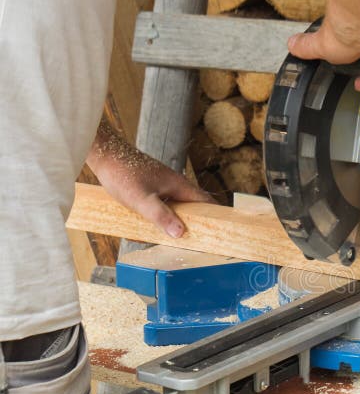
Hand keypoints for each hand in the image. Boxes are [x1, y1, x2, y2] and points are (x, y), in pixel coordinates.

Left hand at [87, 121, 214, 237]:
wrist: (104, 154)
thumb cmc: (122, 173)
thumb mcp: (142, 200)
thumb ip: (161, 216)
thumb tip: (180, 233)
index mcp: (179, 185)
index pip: (206, 201)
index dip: (216, 215)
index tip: (220, 230)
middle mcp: (174, 183)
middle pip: (193, 205)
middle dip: (196, 221)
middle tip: (198, 240)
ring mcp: (163, 184)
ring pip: (177, 205)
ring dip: (178, 219)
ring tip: (176, 236)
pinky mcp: (151, 185)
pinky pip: (164, 203)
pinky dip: (164, 214)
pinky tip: (153, 224)